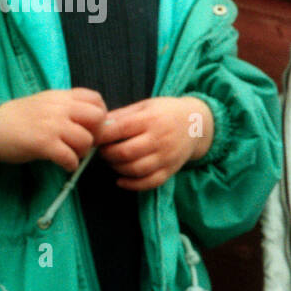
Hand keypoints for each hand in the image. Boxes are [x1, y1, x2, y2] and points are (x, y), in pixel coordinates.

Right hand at [0, 88, 107, 171]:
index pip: (96, 99)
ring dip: (82, 152)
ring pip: (86, 140)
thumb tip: (94, 122)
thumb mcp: (45, 103)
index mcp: (60, 97)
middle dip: (96, 133)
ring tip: (71, 154)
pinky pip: (70, 157)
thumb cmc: (18, 118)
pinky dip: (71, 164)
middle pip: (97, 118)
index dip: (100, 114)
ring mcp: (52, 125)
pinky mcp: (43, 144)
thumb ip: (67, 108)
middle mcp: (59, 108)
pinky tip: (64, 164)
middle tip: (85, 142)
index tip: (92, 126)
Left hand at [94, 96, 214, 190]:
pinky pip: (149, 182)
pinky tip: (121, 180)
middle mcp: (159, 139)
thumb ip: (121, 116)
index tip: (93, 137)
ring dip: (116, 168)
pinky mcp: (170, 170)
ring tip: (113, 161)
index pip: (119, 129)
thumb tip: (97, 126)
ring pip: (135, 169)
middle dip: (106, 154)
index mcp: (150, 119)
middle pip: (124, 152)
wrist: (196, 123)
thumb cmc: (166, 112)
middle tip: (102, 150)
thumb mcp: (144, 106)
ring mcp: (166, 157)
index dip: (101, 136)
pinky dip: (132, 185)